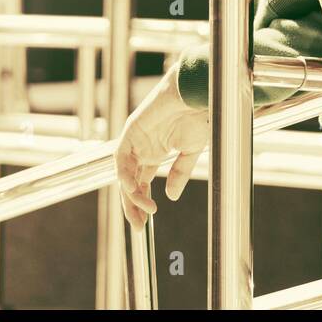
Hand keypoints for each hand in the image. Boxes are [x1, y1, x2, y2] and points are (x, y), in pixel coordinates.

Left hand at [115, 63, 208, 230]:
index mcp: (156, 152)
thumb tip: (171, 196)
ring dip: (130, 195)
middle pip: (130, 182)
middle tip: (139, 226)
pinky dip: (126, 175)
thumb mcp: (191, 151)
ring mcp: (136, 140)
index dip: (141, 202)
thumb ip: (179, 173)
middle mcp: (143, 148)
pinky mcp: (131, 131)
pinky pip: (121, 158)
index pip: (142, 182)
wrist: (199, 94)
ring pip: (124, 174)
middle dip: (132, 205)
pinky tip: (135, 190)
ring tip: (142, 213)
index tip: (145, 222)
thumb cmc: (199, 115)